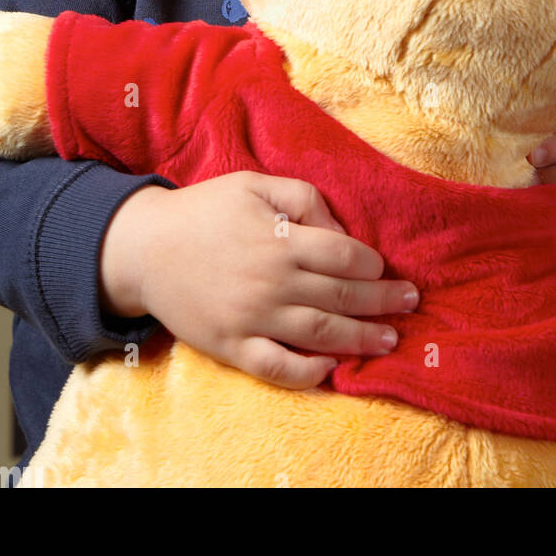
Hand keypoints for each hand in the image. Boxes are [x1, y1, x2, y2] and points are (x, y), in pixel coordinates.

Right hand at [98, 172, 419, 388]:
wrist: (145, 248)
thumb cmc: (206, 210)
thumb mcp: (256, 184)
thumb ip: (303, 197)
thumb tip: (340, 228)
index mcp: (280, 239)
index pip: (344, 256)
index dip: (372, 264)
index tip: (385, 269)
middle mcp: (272, 281)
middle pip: (341, 297)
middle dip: (383, 302)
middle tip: (410, 304)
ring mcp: (251, 318)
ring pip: (319, 334)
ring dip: (361, 338)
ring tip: (389, 339)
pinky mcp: (231, 347)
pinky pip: (277, 367)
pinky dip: (308, 372)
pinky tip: (331, 368)